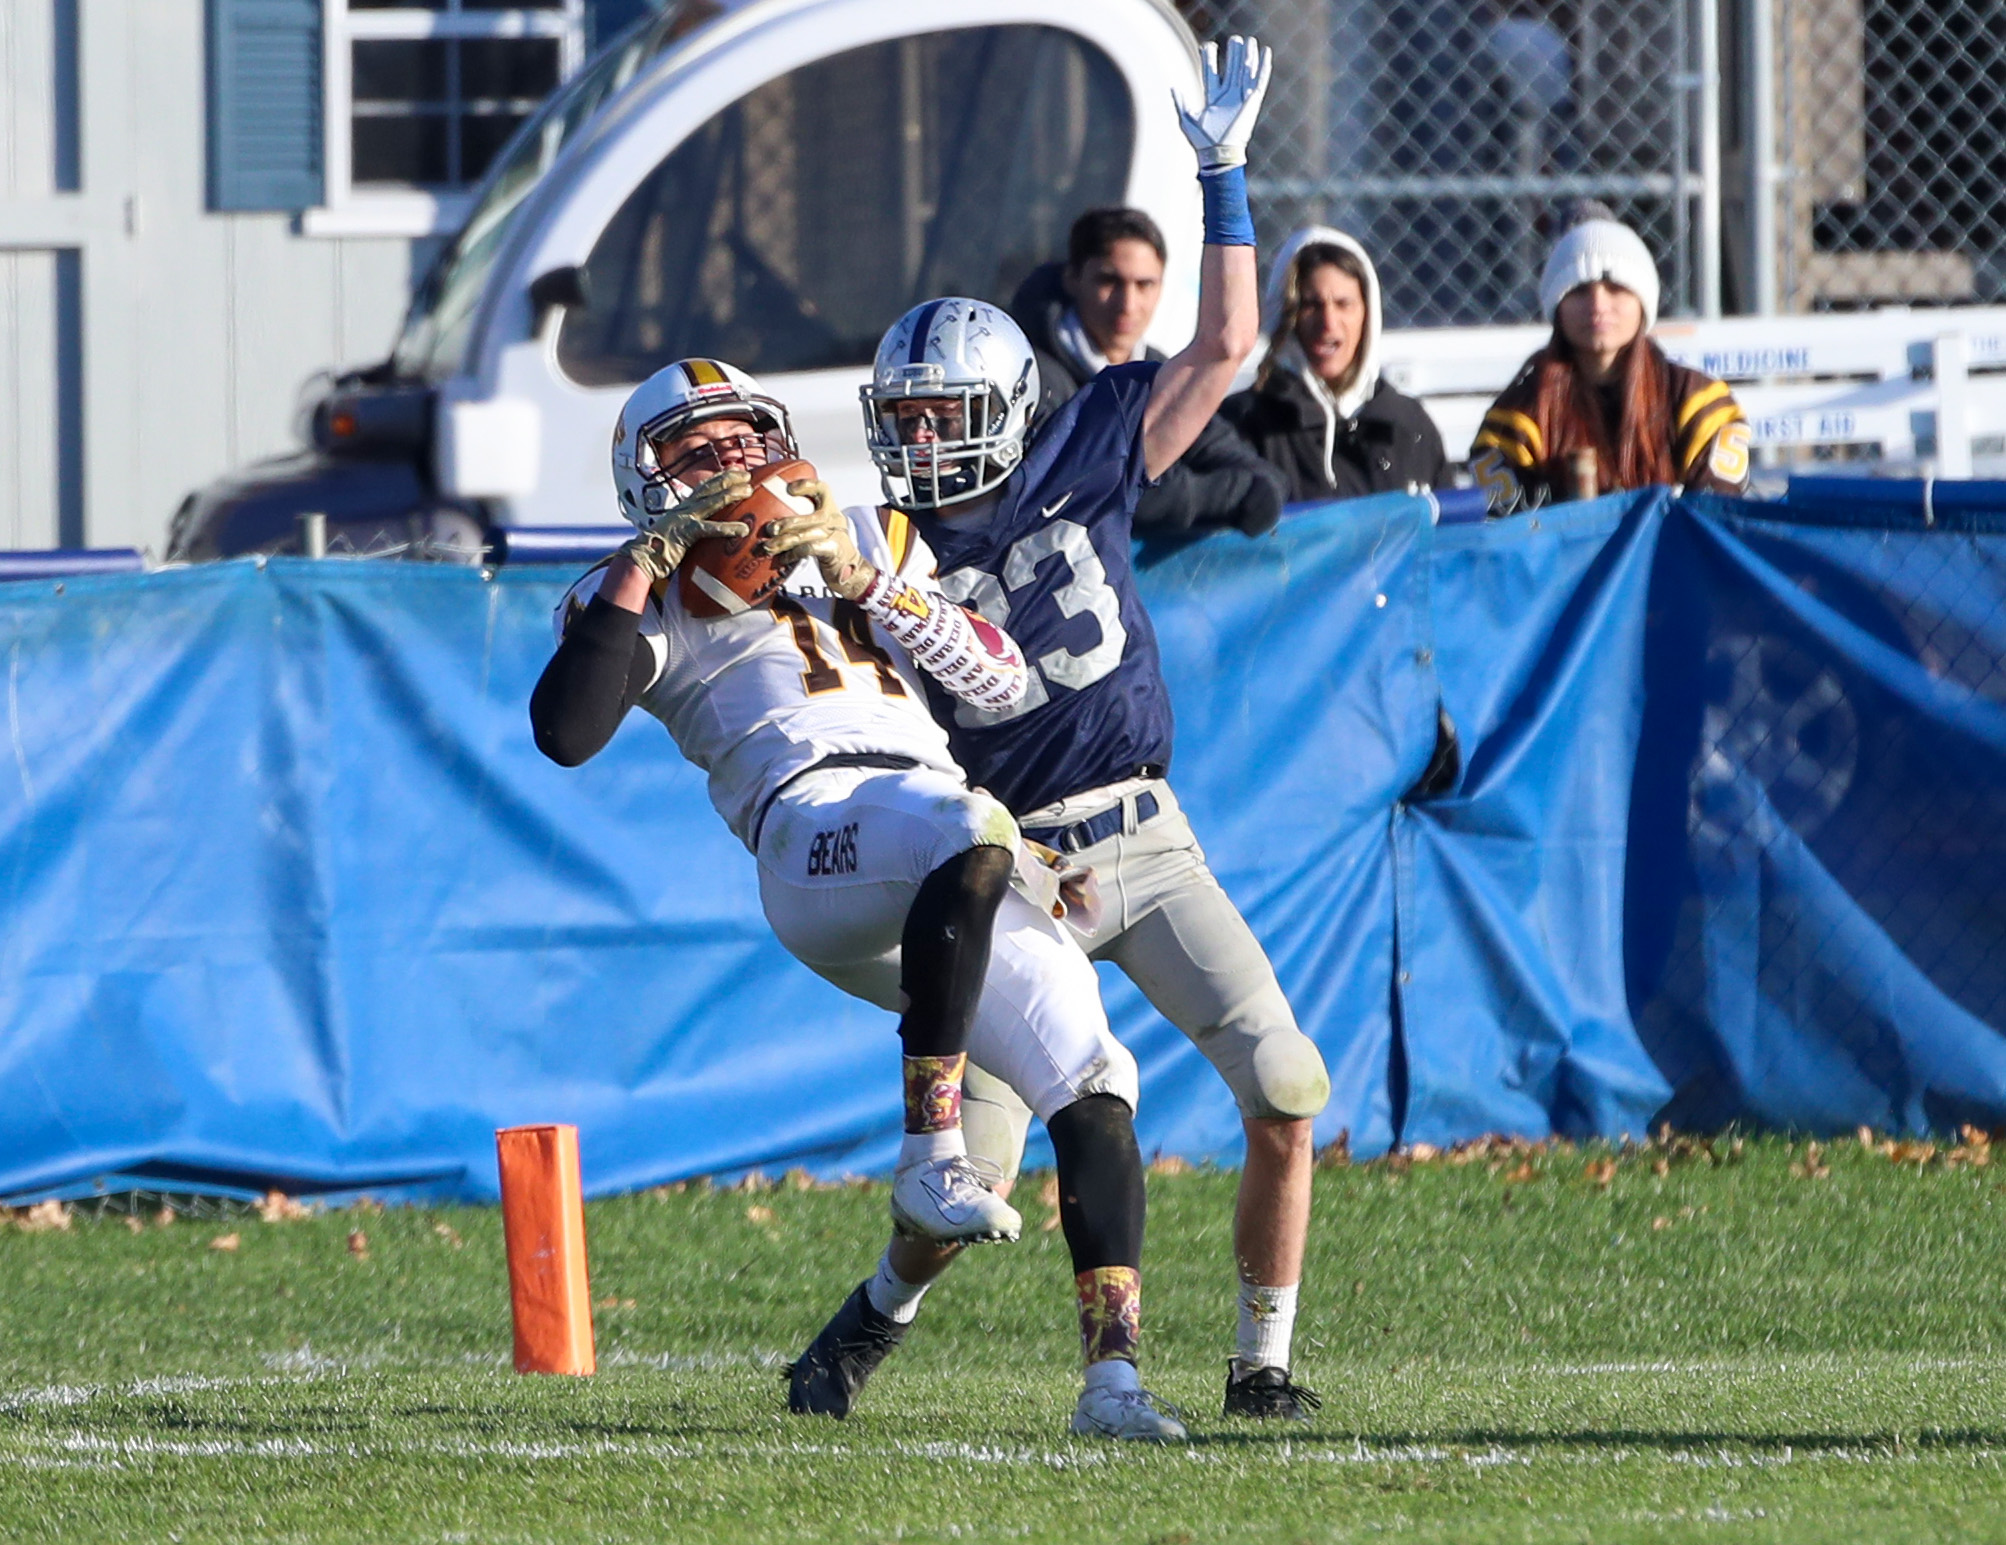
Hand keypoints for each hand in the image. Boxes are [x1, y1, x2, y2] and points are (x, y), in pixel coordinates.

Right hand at [618, 469, 750, 582]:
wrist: (641, 557)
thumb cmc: (659, 549)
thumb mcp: (678, 532)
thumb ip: (691, 527)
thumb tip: (704, 529)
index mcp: (684, 507)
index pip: (704, 487)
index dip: (721, 477)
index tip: (736, 471)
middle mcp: (685, 508)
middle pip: (710, 487)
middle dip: (730, 479)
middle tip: (748, 476)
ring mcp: (685, 518)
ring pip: (712, 501)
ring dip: (732, 494)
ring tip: (749, 491)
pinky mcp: (686, 533)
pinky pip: (710, 529)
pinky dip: (727, 528)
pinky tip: (742, 529)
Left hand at [760, 478, 876, 599]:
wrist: (851, 571)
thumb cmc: (828, 549)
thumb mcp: (819, 529)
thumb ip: (802, 521)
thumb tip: (768, 521)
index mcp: (831, 509)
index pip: (822, 489)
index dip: (807, 485)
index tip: (788, 489)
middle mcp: (835, 519)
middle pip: (812, 515)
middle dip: (787, 522)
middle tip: (770, 529)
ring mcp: (836, 535)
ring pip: (806, 535)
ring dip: (784, 541)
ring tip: (768, 546)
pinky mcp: (834, 551)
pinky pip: (809, 550)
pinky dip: (792, 554)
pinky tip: (782, 559)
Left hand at [1174, 35, 1271, 170]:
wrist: (1218, 154)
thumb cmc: (1201, 142)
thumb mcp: (1186, 119)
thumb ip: (1180, 102)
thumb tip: (1173, 87)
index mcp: (1213, 99)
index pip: (1212, 74)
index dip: (1210, 60)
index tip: (1208, 46)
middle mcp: (1228, 97)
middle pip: (1232, 69)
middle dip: (1233, 54)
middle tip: (1234, 39)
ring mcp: (1241, 98)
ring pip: (1246, 71)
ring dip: (1248, 56)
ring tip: (1249, 40)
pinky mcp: (1252, 101)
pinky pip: (1260, 80)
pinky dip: (1263, 66)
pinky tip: (1265, 52)